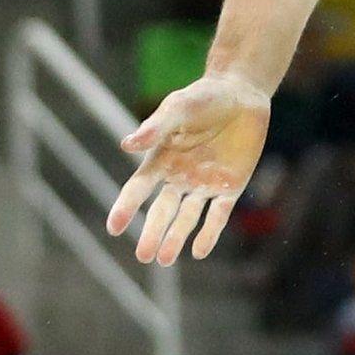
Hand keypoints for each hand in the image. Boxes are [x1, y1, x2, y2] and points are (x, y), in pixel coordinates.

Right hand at [107, 75, 271, 264]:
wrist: (241, 95)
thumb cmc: (204, 97)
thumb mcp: (178, 108)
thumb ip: (156, 128)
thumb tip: (126, 145)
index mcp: (160, 159)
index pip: (138, 188)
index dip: (125, 207)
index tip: (112, 228)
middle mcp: (179, 177)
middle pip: (161, 211)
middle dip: (152, 233)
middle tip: (143, 256)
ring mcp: (204, 184)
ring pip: (187, 218)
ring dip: (175, 238)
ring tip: (163, 259)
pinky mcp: (230, 187)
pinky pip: (217, 215)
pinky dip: (209, 233)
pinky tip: (198, 251)